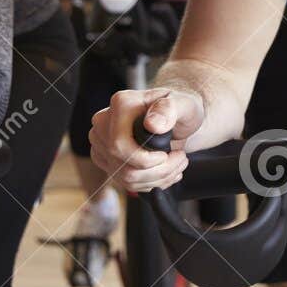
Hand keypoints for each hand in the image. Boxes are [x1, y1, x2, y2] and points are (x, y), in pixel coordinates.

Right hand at [89, 88, 206, 193]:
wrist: (180, 119)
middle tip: (180, 159)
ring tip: (177, 165)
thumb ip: (168, 111)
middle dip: (158, 170)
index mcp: (120, 104)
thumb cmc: (181, 109)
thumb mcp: (184, 104)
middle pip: (123, 165)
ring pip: (126, 178)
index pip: (118, 145)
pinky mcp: (106, 159)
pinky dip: (151, 182)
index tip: (167, 155)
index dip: (144, 159)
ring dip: (158, 178)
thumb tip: (152, 125)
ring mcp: (102, 143)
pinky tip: (166, 171)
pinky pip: (126, 182)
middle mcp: (104, 123)